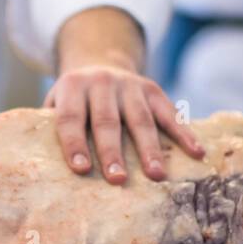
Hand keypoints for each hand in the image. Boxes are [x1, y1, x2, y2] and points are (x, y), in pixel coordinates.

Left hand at [45, 53, 204, 183]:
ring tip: (156, 175)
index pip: (71, 118)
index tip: (81, 169)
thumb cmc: (73, 101)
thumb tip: (46, 171)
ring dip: (149, 149)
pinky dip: (184, 133)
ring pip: (140, 119)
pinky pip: (170, 113)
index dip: (74, 143)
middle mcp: (100, 82)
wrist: (98, 64)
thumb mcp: (54, 104)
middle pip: (107, 121)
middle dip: (112, 151)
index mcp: (72, 87)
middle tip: (117, 179)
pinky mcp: (153, 90)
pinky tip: (196, 152)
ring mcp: (129, 85)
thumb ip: (50, 128)